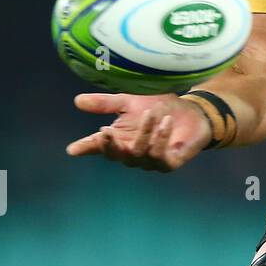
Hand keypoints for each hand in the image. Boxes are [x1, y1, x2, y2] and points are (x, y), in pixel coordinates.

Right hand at [66, 93, 212, 171]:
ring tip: (152, 113)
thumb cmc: (159, 107)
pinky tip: (166, 122)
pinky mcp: (168, 164)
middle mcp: (132, 153)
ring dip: (145, 133)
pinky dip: (161, 139)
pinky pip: (160, 157)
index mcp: (120, 139)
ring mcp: (149, 161)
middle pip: (115, 155)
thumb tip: (77, 101)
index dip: (86, 148)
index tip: (72, 149)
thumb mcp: (131, 102)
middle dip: (110, 145)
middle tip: (105, 131)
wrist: (192, 111)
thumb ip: (106, 103)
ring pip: (139, 153)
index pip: (98, 146)